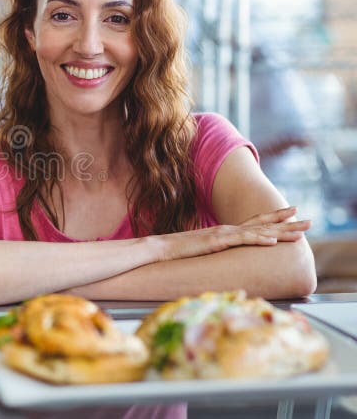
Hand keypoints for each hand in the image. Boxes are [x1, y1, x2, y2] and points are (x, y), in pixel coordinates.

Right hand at [152, 206, 310, 261]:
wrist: (160, 248)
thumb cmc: (179, 252)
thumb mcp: (202, 251)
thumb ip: (216, 250)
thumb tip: (224, 256)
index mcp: (225, 232)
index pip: (255, 223)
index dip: (274, 218)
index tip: (291, 213)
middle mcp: (228, 230)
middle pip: (262, 224)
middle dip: (287, 222)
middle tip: (309, 220)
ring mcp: (223, 234)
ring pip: (258, 232)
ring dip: (281, 231)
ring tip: (300, 232)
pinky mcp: (216, 242)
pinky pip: (242, 241)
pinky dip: (258, 240)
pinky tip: (272, 241)